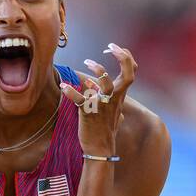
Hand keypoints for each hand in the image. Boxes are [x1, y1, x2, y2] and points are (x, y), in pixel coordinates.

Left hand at [60, 42, 136, 156]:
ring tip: (86, 62)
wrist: (99, 148)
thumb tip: (92, 84)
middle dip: (122, 57)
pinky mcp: (89, 113)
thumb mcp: (109, 110)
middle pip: (128, 74)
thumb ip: (102, 95)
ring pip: (106, 84)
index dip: (126, 57)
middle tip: (111, 46)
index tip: (115, 48)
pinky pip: (81, 100)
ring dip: (98, 70)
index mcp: (119, 96)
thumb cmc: (103, 128)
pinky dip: (72, 92)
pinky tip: (64, 86)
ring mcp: (102, 105)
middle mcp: (114, 98)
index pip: (131, 72)